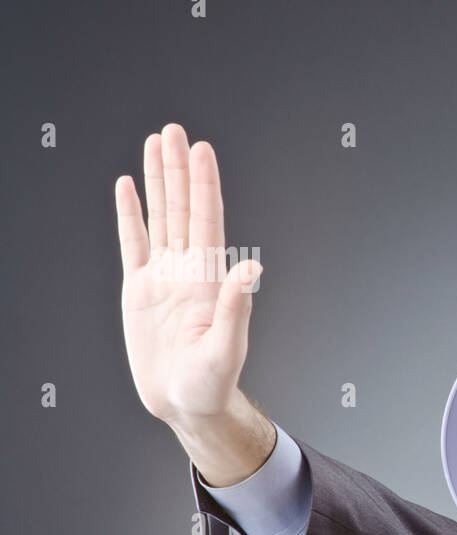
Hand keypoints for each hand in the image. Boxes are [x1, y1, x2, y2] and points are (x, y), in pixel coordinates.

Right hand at [116, 123, 262, 427]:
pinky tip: (127, 187)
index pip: (207, 220)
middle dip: (178, 170)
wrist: (186, 403)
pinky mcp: (139, 289)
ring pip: (159, 217)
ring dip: (157, 182)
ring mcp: (163, 277)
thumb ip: (236, 306)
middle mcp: (187, 270)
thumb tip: (250, 266)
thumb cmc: (212, 382)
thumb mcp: (227, 348)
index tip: (202, 151)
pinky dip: (130, 215)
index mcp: (209, 279)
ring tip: (154, 144)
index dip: (204, 185)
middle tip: (175, 131)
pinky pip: (133, 243)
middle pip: (182, 208)